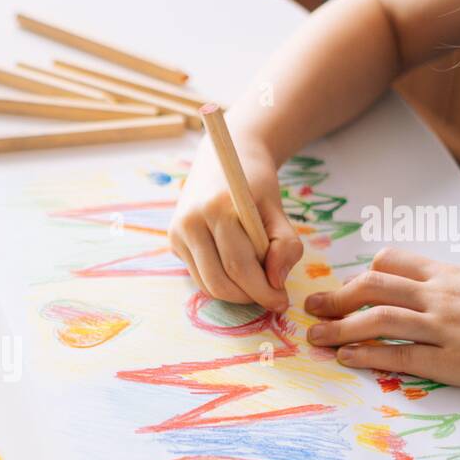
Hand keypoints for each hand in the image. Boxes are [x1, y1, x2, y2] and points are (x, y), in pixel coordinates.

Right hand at [170, 129, 303, 311]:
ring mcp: (178, 232)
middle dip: (249, 297)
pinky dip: (221, 283)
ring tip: (257, 285)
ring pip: (207, 284)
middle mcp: (191, 221)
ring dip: (235, 294)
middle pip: (219, 281)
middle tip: (272, 297)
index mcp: (218, 208)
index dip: (263, 290)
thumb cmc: (255, 184)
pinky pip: (199, 276)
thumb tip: (276, 282)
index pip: (239, 265)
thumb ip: (285, 245)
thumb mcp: (278, 210)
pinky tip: (239, 274)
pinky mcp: (174, 241)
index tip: (282, 301)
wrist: (224, 158)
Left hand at [304, 247, 459, 388]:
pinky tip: (347, 356)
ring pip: (380, 320)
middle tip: (311, 307)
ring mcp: (445, 328)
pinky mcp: (452, 361)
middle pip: (375, 287)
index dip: (362, 272)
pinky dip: (369, 355)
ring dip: (341, 327)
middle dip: (337, 297)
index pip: (392, 261)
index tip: (346, 286)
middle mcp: (441, 296)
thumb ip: (450, 282)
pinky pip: (401, 356)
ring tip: (315, 337)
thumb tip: (420, 285)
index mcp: (448, 274)